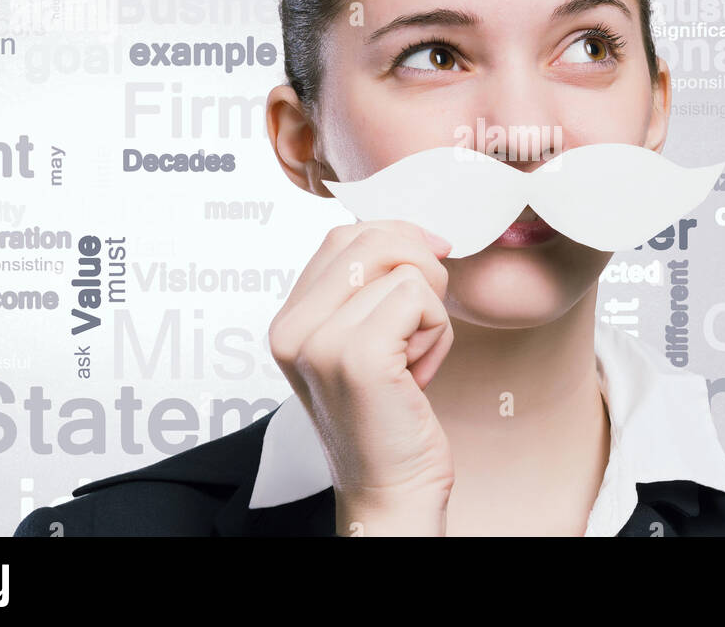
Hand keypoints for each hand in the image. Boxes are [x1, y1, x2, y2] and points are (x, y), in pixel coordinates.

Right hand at [268, 220, 455, 535]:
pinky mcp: (357, 356)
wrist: (391, 490)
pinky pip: (419, 298)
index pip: (344, 236)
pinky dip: (437, 333)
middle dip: (421, 267)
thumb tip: (414, 235)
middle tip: (423, 323)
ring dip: (430, 312)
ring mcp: (319, 342)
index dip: (397, 238)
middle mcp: (292, 329)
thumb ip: (366, 289)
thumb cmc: (388, 418)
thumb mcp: (363, 341)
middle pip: (372, 239)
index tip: (429, 261)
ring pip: (405, 269)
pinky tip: (419, 374)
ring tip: (412, 359)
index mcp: (288, 321)